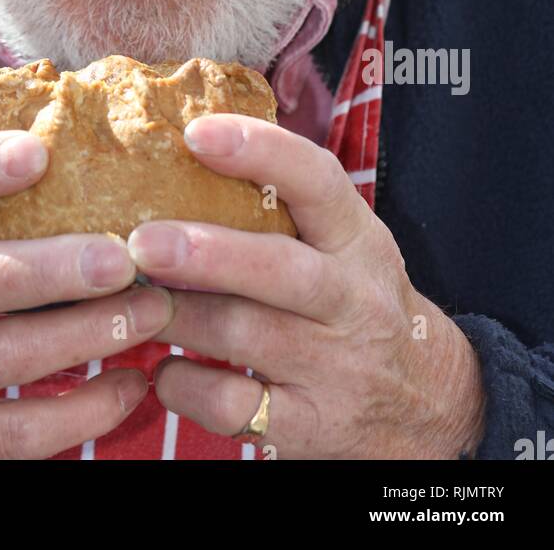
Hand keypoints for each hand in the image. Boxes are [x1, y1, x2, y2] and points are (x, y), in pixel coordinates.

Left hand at [127, 115, 485, 459]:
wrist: (431, 405)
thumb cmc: (360, 300)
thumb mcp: (348, 243)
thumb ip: (289, 202)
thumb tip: (194, 138)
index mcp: (356, 239)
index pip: (317, 181)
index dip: (259, 151)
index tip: (197, 133)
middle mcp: (351, 299)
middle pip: (279, 269)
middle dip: (206, 253)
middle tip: (141, 241)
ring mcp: (333, 366)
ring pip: (244, 334)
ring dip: (177, 314)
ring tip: (128, 297)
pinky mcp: (309, 426)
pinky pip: (235, 406)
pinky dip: (186, 384)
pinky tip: (163, 366)